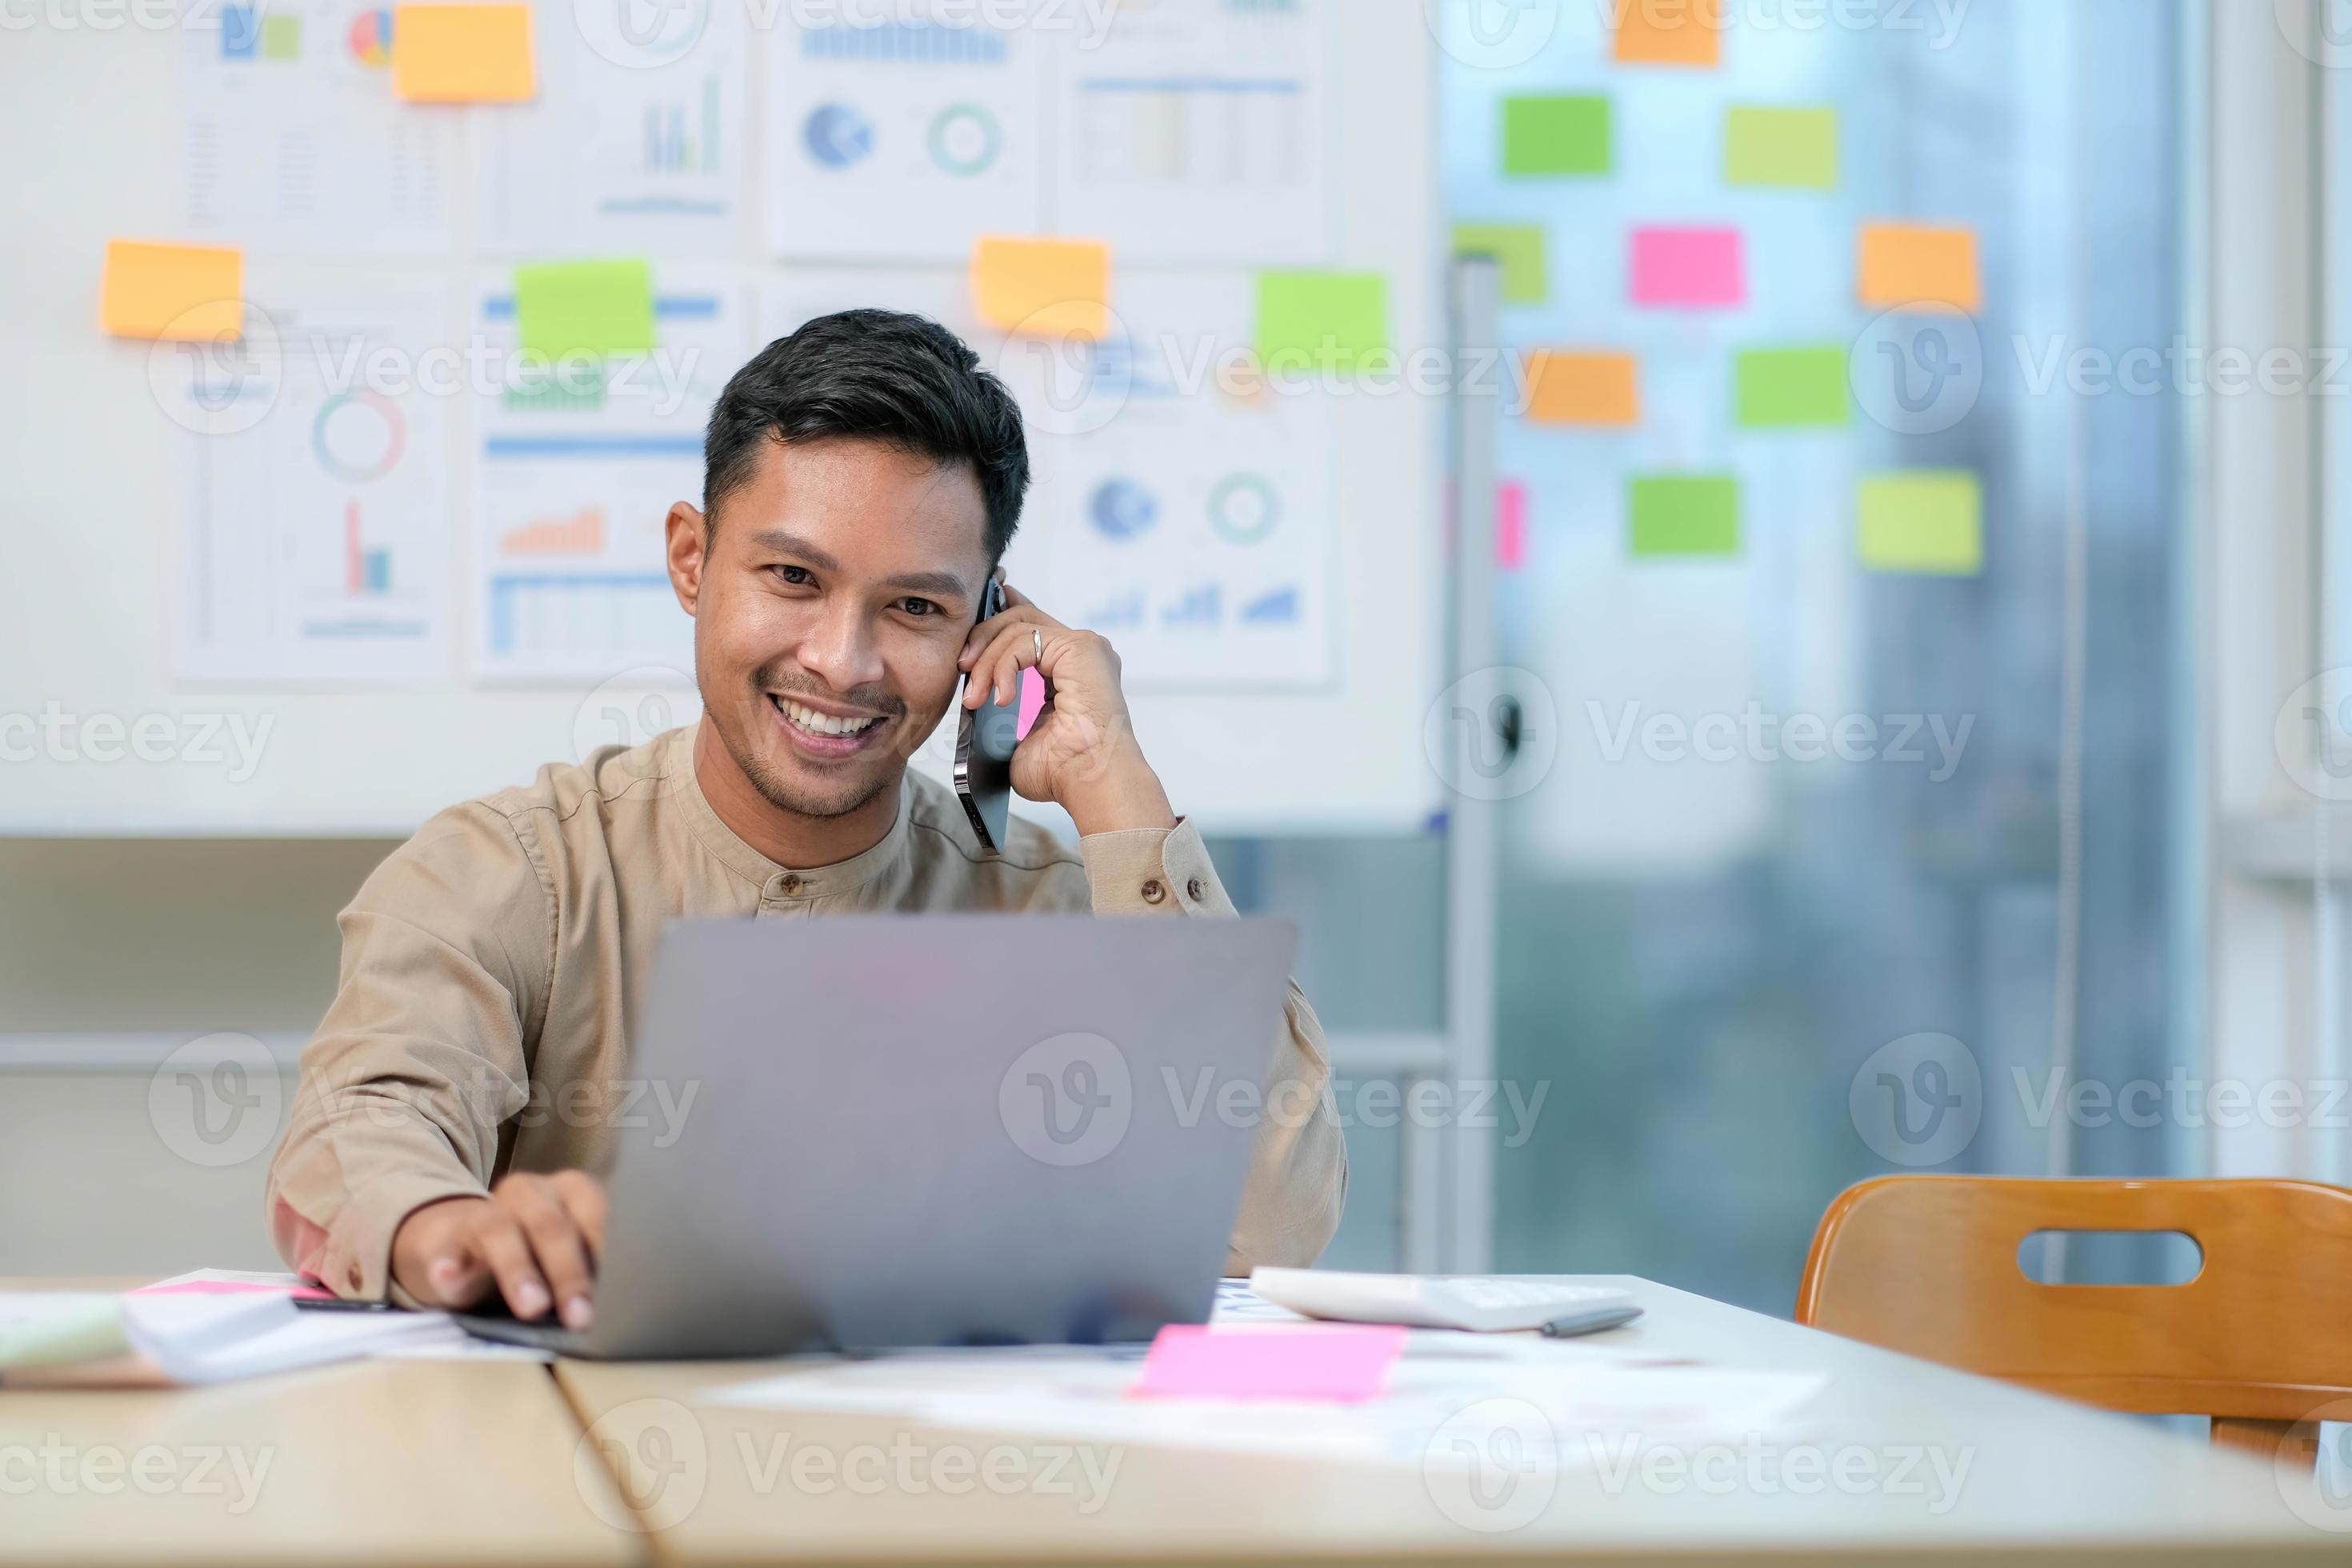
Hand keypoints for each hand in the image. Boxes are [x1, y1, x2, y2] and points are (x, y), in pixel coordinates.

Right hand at [390, 1171, 606, 1329]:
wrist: (464, 1248)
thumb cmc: (538, 1256)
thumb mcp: (571, 1257)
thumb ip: (595, 1270)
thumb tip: (628, 1307)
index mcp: (570, 1192)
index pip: (594, 1210)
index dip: (607, 1249)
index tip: (621, 1289)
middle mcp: (529, 1192)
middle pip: (551, 1224)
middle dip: (568, 1272)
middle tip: (580, 1316)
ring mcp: (482, 1213)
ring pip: (498, 1229)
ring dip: (518, 1270)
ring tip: (532, 1306)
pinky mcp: (443, 1242)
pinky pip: (443, 1251)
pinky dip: (448, 1267)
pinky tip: (448, 1280)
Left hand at [957, 582, 1176, 836]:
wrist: (1090, 781)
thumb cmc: (1064, 772)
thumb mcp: (1019, 736)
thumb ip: (1003, 708)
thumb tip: (975, 698)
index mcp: (1073, 670)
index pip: (1033, 627)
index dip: (1003, 613)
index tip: (976, 618)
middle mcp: (1083, 654)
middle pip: (1022, 618)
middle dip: (983, 638)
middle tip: (963, 668)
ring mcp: (1085, 647)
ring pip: (1017, 628)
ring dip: (987, 663)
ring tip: (976, 699)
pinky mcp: (1081, 647)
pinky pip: (1024, 640)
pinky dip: (1003, 666)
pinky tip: (1001, 697)